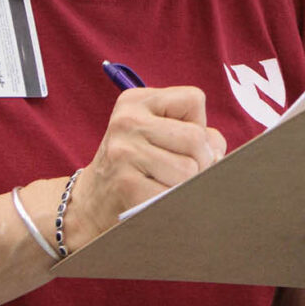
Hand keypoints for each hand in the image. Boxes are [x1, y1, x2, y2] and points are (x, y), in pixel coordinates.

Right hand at [68, 86, 226, 248]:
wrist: (89, 206)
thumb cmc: (136, 166)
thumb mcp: (157, 135)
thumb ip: (196, 133)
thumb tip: (216, 153)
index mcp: (136, 101)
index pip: (194, 99)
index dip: (198, 125)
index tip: (177, 141)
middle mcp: (127, 121)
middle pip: (196, 137)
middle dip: (200, 160)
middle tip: (179, 172)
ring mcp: (124, 152)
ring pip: (189, 168)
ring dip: (186, 185)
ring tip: (164, 185)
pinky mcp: (126, 185)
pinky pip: (174, 194)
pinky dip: (174, 203)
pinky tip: (155, 200)